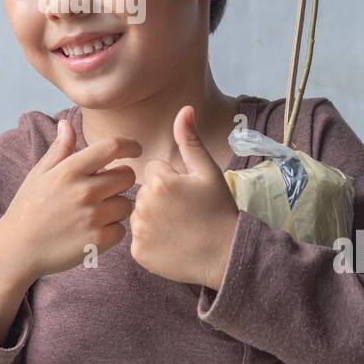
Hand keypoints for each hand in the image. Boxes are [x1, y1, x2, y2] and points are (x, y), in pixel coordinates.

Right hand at [0, 120, 140, 282]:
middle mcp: (84, 191)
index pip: (112, 147)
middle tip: (107, 188)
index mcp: (70, 170)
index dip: (130, 144)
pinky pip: (121, 230)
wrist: (17, 249)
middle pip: (127, 176)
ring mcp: (92, 217)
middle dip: (121, 179)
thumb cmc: (28, 209)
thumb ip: (59, 149)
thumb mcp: (39, 174)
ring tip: (95, 213)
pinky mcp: (98, 241)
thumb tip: (66, 124)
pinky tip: (93, 231)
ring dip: (116, 207)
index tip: (135, 148)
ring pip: (126, 204)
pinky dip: (112, 231)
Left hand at [129, 105, 238, 289]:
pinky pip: (138, 238)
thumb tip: (184, 109)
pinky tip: (171, 243)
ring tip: (178, 228)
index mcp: (159, 181)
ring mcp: (139, 231)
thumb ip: (190, 140)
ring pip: (139, 214)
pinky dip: (151, 240)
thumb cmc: (219, 210)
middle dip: (161, 198)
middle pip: (145, 191)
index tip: (188, 195)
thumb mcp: (208, 172)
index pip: (154, 170)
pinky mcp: (138, 252)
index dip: (173, 180)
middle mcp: (144, 205)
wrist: (225, 254)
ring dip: (153, 218)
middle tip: (185, 212)